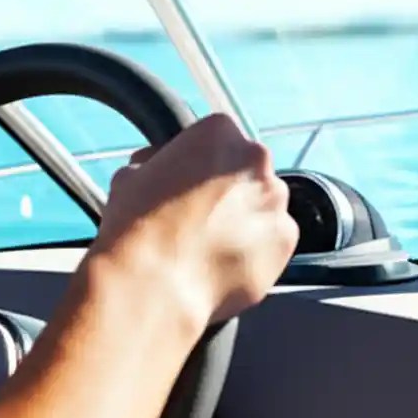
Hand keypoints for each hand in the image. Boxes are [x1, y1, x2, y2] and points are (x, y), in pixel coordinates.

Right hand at [88, 113, 297, 329]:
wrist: (154, 285)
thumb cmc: (136, 230)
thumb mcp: (131, 176)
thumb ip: (157, 164)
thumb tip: (157, 168)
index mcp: (218, 132)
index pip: (216, 139)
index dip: (199, 166)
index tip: (188, 187)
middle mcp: (254, 159)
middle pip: (246, 170)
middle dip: (228, 191)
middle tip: (199, 220)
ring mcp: (275, 201)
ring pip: (262, 206)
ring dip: (244, 220)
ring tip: (209, 247)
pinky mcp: (285, 240)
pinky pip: (273, 241)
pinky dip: (256, 252)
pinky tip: (223, 264)